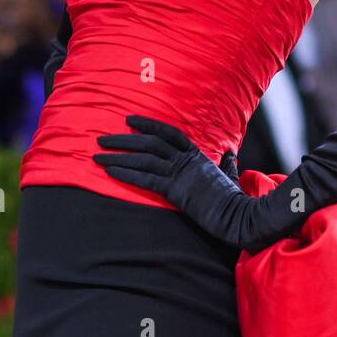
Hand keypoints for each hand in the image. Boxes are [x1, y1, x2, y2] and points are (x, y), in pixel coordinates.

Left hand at [92, 116, 297, 252]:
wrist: (239, 216)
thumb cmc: (234, 200)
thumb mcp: (231, 176)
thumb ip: (227, 164)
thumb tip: (229, 154)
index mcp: (197, 155)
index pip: (169, 133)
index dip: (148, 124)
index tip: (129, 120)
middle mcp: (186, 160)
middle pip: (149, 143)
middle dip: (123, 140)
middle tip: (102, 138)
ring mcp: (181, 174)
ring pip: (143, 159)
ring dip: (118, 156)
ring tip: (98, 156)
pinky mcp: (176, 190)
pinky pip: (146, 179)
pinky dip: (126, 173)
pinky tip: (110, 171)